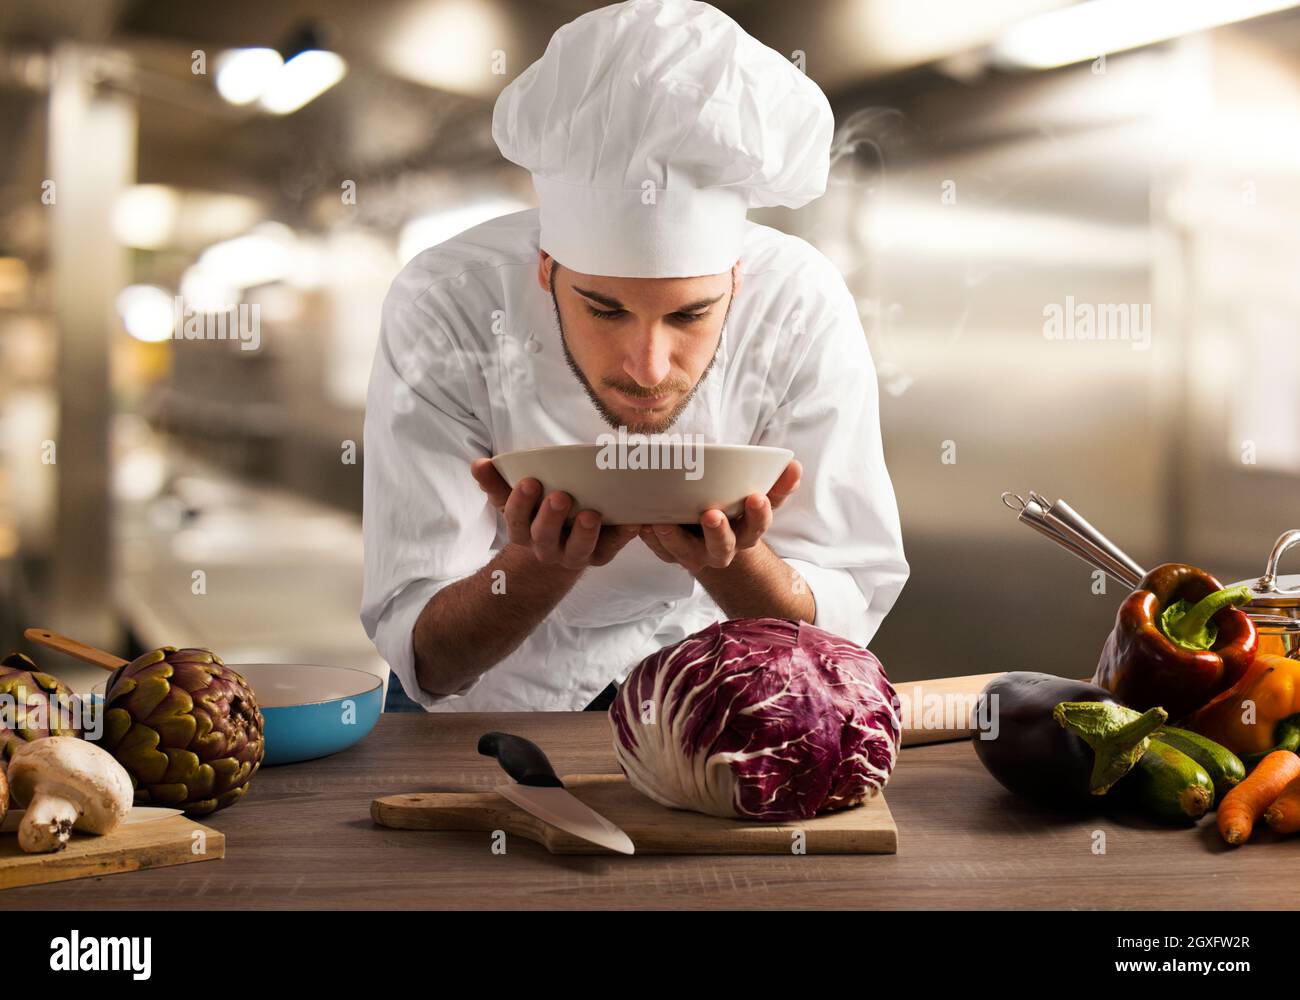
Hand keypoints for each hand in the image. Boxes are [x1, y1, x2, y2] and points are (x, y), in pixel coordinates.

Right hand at [471, 458, 639, 568]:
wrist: (560, 546)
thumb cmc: (537, 512)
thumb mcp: (513, 498)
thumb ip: (496, 481)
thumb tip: (478, 464)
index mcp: (523, 531)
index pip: (516, 519)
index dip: (521, 503)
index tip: (530, 482)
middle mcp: (545, 547)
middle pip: (544, 537)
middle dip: (551, 517)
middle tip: (560, 496)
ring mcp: (573, 555)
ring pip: (577, 550)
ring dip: (584, 533)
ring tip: (592, 515)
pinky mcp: (599, 556)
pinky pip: (611, 550)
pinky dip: (622, 537)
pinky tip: (633, 522)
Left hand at [638, 459, 801, 572]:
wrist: (710, 540)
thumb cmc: (733, 508)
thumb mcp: (755, 496)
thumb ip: (774, 483)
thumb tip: (794, 464)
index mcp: (747, 532)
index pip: (758, 523)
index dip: (759, 513)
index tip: (757, 497)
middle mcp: (724, 549)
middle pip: (724, 546)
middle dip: (718, 531)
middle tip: (711, 514)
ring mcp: (695, 555)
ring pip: (686, 553)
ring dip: (674, 539)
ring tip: (662, 523)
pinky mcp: (671, 555)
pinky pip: (659, 551)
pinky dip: (650, 539)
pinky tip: (641, 523)